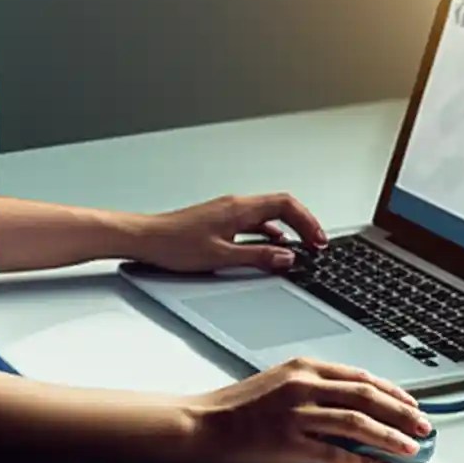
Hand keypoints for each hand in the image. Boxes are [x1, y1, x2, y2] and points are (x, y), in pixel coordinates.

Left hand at [134, 192, 327, 272]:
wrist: (146, 238)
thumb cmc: (174, 244)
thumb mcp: (222, 256)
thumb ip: (257, 257)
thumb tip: (286, 257)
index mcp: (240, 208)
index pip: (287, 205)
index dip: (308, 222)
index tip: (318, 241)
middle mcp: (237, 205)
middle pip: (282, 206)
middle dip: (303, 224)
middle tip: (316, 244)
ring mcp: (229, 211)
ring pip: (269, 214)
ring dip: (288, 229)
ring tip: (300, 248)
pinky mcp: (221, 220)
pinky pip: (255, 222)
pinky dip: (270, 233)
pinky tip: (270, 247)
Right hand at [181, 357, 432, 462]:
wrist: (202, 423)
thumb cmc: (238, 405)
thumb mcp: (281, 380)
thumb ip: (317, 386)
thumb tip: (356, 402)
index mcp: (305, 368)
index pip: (362, 377)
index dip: (393, 392)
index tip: (412, 403)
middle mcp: (305, 387)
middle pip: (367, 397)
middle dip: (402, 412)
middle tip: (424, 424)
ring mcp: (298, 415)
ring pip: (358, 424)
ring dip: (390, 437)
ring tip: (411, 447)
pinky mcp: (289, 444)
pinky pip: (336, 454)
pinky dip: (362, 462)